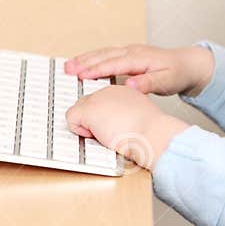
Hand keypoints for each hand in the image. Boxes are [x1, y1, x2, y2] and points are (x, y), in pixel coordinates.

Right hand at [63, 43, 212, 96]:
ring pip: (104, 53)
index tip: (81, 75)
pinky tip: (83, 64)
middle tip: (67, 69)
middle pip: (104, 55)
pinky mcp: (129, 56)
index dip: (97, 69)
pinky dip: (93, 59)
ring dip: (86, 58)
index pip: (114, 63)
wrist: (189, 64)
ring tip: (69, 65)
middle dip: (85, 62)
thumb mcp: (167, 81)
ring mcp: (130, 52)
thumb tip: (130, 85)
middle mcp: (133, 51)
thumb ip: (148, 84)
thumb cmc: (178, 73)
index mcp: (140, 57)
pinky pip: (107, 55)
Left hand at [64, 84, 189, 170]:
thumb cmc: (152, 132)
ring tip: (109, 134)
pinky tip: (100, 134)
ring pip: (79, 113)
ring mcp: (98, 98)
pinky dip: (81, 131)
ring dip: (89, 127)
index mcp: (124, 91)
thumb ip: (126, 117)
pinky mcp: (88, 108)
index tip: (113, 128)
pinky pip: (71, 120)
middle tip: (111, 134)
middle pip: (87, 106)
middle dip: (93, 122)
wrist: (153, 133)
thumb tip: (115, 126)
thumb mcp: (140, 119)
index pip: (102, 102)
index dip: (103, 118)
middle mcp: (110, 91)